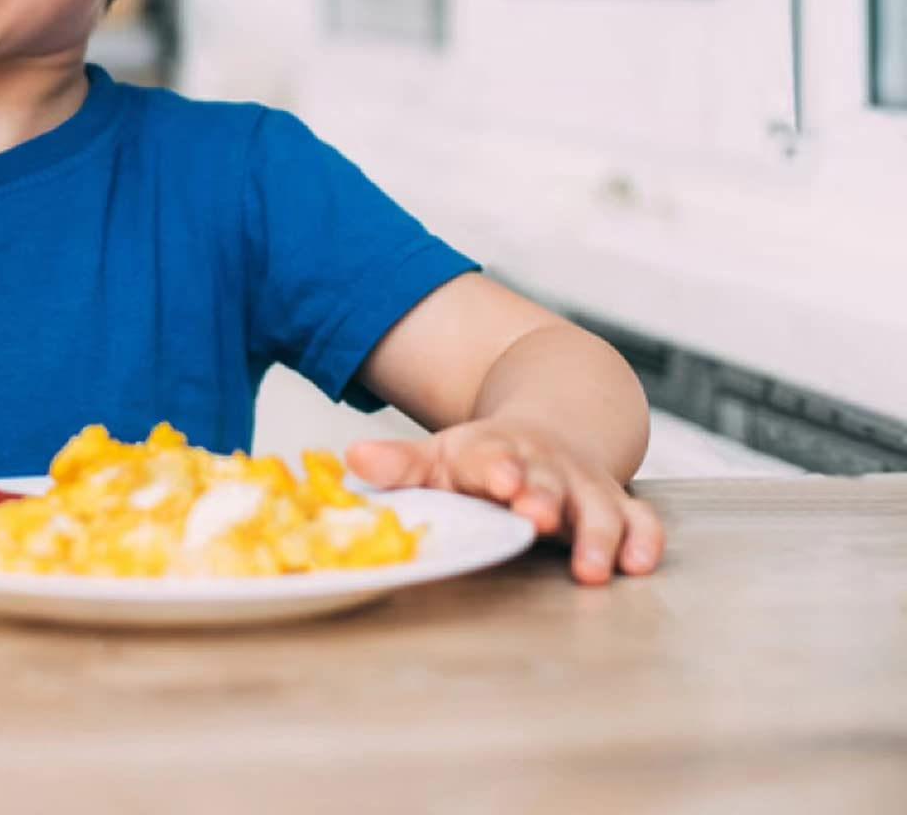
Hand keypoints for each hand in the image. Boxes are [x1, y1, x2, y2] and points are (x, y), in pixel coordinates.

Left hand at [344, 418, 663, 584]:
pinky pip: (641, 519)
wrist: (552, 429)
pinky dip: (644, 539)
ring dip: (596, 533)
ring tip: (591, 567)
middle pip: (546, 481)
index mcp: (493, 453)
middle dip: (543, 499)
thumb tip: (354, 461)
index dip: (495, 468)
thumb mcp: (440, 457)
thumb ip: (401, 465)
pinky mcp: (617, 505)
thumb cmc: (487, 459)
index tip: (498, 479)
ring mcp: (583, 485)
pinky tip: (639, 564)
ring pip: (598, 505)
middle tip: (538, 518)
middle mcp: (544, 467)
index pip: (492, 457)